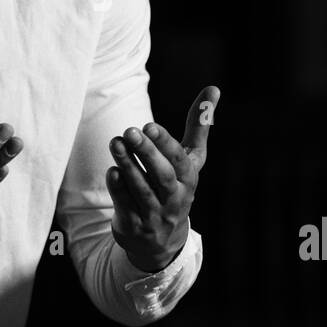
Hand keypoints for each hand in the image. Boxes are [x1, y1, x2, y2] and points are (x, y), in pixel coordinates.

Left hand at [106, 85, 218, 272]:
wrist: (161, 239)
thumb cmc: (175, 185)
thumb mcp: (190, 159)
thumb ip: (198, 125)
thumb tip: (214, 88)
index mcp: (189, 180)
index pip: (180, 161)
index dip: (165, 144)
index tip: (149, 125)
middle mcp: (174, 199)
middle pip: (162, 176)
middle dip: (146, 153)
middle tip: (130, 130)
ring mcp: (155, 215)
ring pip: (142, 190)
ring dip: (128, 165)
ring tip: (115, 142)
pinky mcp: (135, 226)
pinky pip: (126, 207)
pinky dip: (119, 189)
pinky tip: (112, 170)